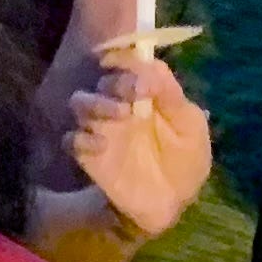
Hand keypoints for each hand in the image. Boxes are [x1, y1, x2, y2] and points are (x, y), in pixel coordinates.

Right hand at [69, 57, 211, 243]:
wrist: (172, 202)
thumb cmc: (184, 160)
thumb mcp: (189, 126)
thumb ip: (171, 96)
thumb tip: (150, 69)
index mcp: (144, 93)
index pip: (127, 64)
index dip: (127, 59)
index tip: (135, 66)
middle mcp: (118, 104)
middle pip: (103, 80)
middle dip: (116, 81)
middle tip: (134, 93)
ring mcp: (101, 129)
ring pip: (80, 102)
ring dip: (96, 103)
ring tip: (120, 114)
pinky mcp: (87, 155)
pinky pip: (71, 139)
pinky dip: (82, 139)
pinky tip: (102, 146)